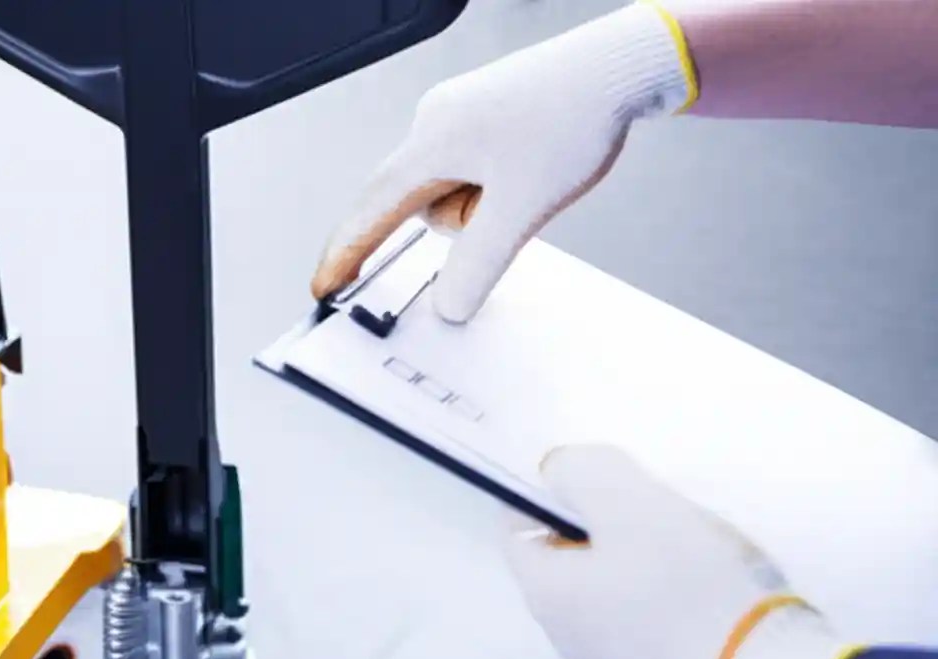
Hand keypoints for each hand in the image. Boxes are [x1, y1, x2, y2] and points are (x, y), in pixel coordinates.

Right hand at [312, 2, 697, 322]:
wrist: (618, 68)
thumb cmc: (573, 120)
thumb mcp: (523, 208)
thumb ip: (479, 263)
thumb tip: (449, 305)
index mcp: (432, 143)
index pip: (372, 209)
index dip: (346, 253)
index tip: (325, 286)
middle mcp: (434, 124)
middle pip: (420, 202)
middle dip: (460, 221)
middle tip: (505, 214)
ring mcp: (457, 117)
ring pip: (450, 189)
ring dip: (485, 206)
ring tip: (531, 185)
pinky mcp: (482, 118)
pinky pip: (470, 170)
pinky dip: (494, 187)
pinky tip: (530, 172)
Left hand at [509, 445, 858, 658]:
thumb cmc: (689, 582)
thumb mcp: (627, 500)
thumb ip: (578, 471)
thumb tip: (555, 468)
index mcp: (546, 591)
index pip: (518, 526)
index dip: (550, 494)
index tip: (596, 482)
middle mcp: (564, 634)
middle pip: (566, 557)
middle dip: (601, 526)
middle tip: (651, 514)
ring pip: (608, 587)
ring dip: (637, 560)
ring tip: (687, 551)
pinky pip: (642, 619)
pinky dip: (663, 596)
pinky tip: (705, 589)